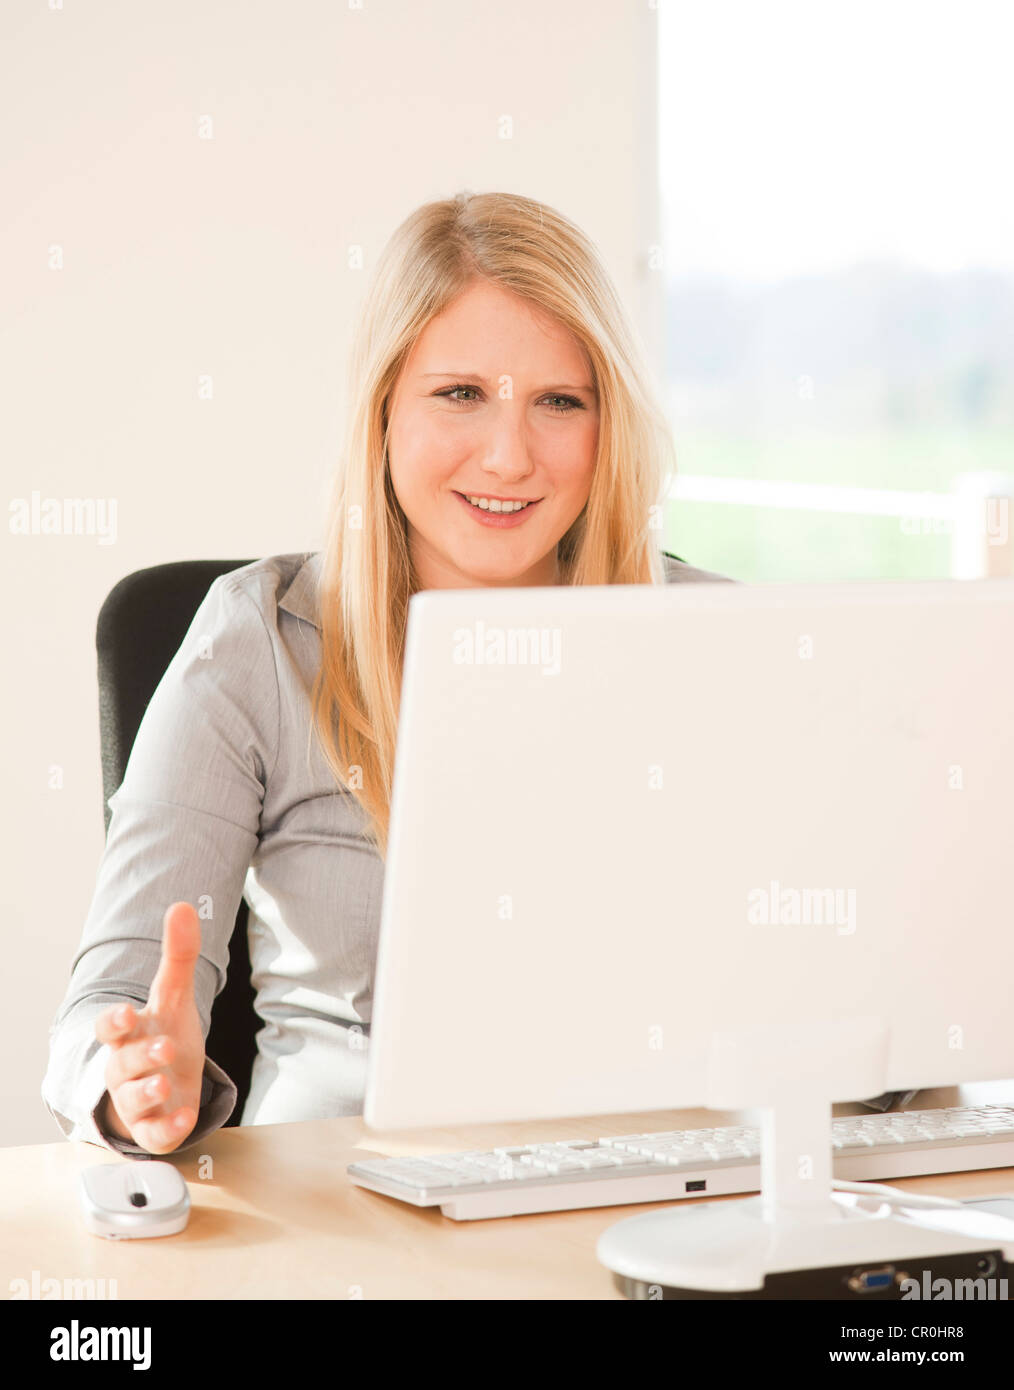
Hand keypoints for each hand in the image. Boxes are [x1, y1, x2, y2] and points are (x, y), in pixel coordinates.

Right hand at [94, 902, 205, 1153]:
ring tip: (166, 1084)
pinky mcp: (154, 1128)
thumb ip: (178, 955)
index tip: (126, 1013)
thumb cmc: (165, 1035)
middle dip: (141, 1057)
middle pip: (122, 1064)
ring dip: (148, 1092)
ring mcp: (138, 1101)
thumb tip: (181, 906)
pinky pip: (153, 1135)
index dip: (114, 1021)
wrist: (169, 1085)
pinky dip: (167, 1129)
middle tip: (165, 1048)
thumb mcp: (174, 997)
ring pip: (132, 1100)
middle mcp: (127, 1068)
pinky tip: (184, 1118)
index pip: (110, 1027)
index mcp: (129, 1034)